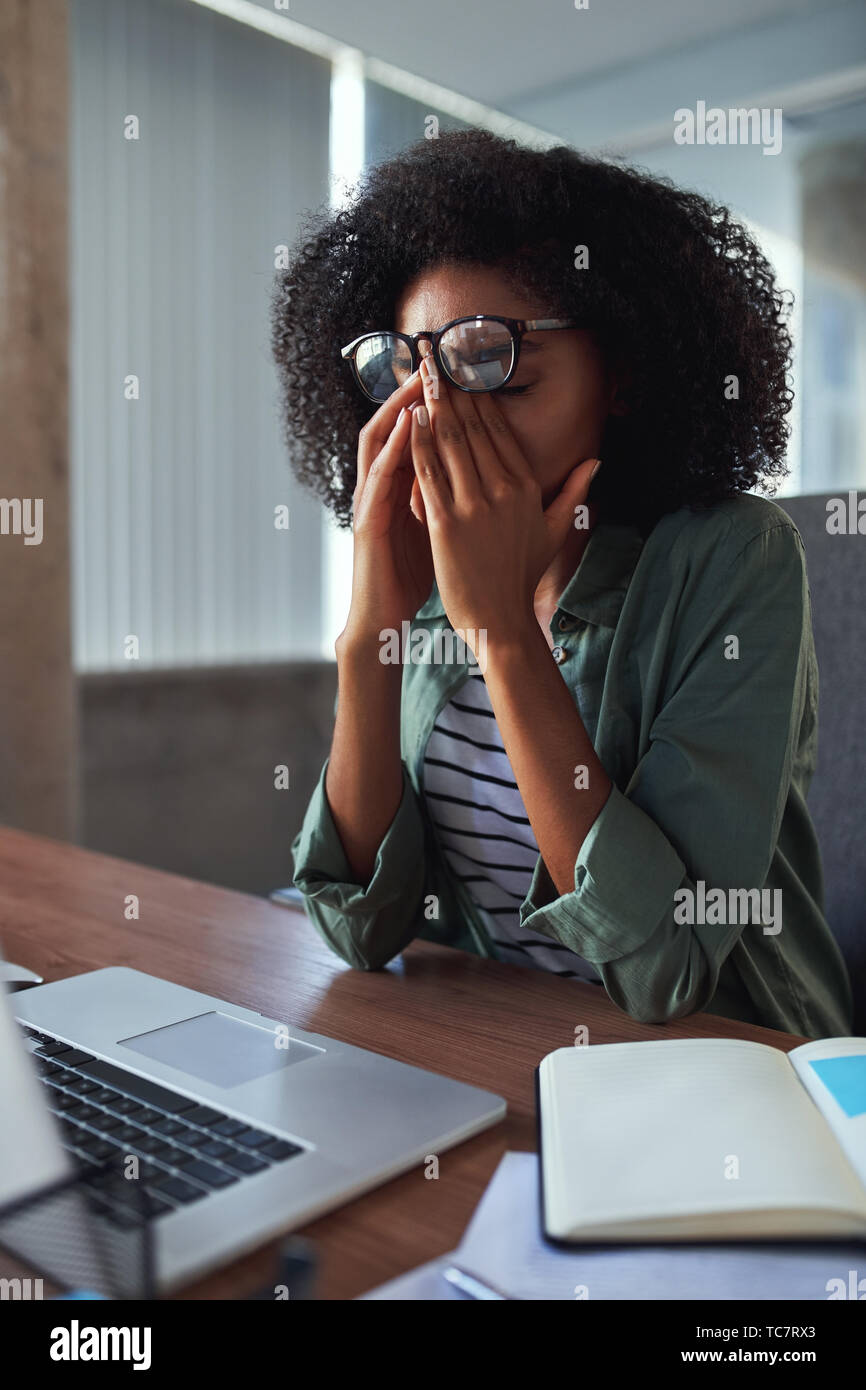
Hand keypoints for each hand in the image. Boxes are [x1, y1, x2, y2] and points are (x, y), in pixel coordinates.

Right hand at [340, 371, 434, 646]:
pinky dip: (395, 446)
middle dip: (413, 390)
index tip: (458, 373)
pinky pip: (379, 475)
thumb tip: (476, 475)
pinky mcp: (367, 519)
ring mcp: (370, 499)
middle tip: (435, 356)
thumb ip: (452, 496)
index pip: (418, 433)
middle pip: (394, 425)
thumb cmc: (412, 575)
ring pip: (379, 441)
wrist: (383, 617)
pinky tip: (410, 422)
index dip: (435, 403)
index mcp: (401, 485)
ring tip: (420, 376)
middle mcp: (382, 485)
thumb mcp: (439, 528)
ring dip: (398, 406)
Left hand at [409, 352, 599, 648]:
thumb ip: (573, 492)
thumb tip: (596, 462)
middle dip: (451, 384)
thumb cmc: (522, 577)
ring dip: (432, 402)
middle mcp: (502, 490)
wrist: (500, 621)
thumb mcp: (555, 531)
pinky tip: (409, 417)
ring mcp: (473, 505)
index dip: (479, 393)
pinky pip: (428, 473)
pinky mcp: (445, 523)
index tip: (464, 366)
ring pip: (449, 442)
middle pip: (472, 426)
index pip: (499, 429)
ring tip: (421, 370)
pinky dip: (417, 442)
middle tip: (434, 350)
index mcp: (526, 487)